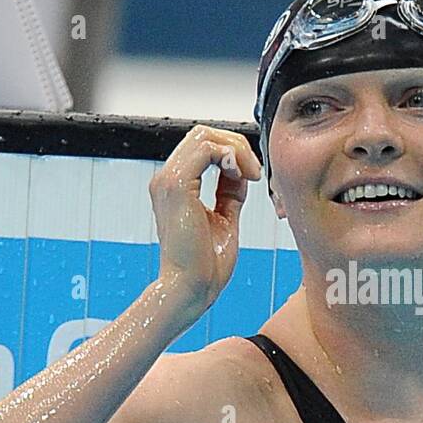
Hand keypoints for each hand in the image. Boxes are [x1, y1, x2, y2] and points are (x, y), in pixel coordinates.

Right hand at [149, 124, 262, 311]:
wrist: (193, 288)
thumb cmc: (207, 264)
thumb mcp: (225, 218)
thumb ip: (229, 193)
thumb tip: (241, 173)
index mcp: (176, 186)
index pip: (203, 146)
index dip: (233, 151)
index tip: (254, 175)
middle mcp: (166, 179)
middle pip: (203, 134)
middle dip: (237, 146)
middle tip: (256, 172)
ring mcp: (167, 180)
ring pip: (204, 135)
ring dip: (236, 150)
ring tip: (251, 174)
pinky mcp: (176, 186)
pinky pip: (205, 148)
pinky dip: (230, 155)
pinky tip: (243, 176)